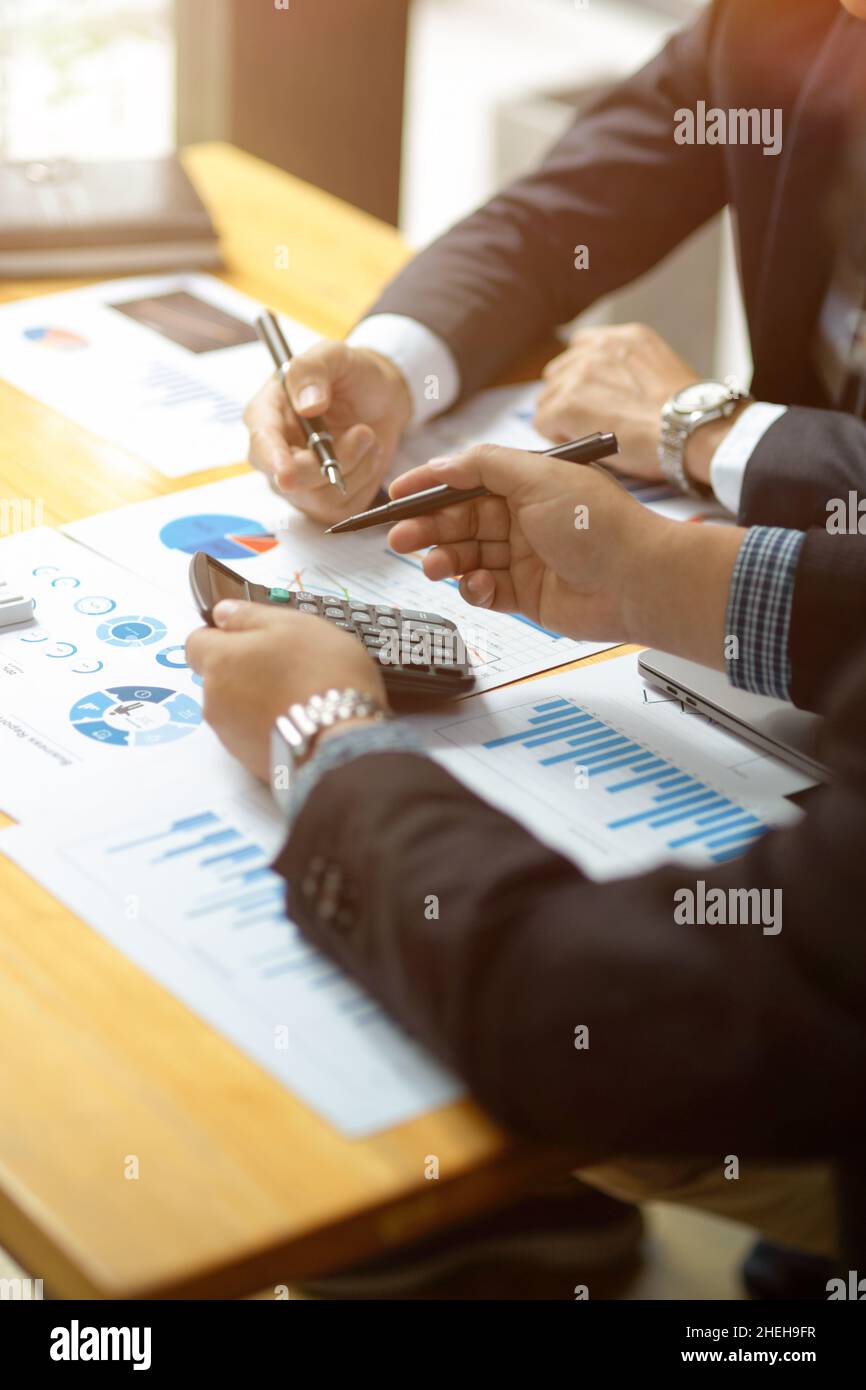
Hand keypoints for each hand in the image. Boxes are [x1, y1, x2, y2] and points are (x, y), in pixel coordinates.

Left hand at [186, 601, 387, 781]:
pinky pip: (252, 735)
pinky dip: (268, 727)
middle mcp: (213, 700)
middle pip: (218, 677)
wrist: (344, 744)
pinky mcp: (248, 761)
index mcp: (219, 661)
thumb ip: (250, 616)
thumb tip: (222, 613)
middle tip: (287, 667)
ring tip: (298, 699)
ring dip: (257, 700)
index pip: (196, 642)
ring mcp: (229, 735)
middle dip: (244, 670)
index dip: (223, 636)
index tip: (252, 638)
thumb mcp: (294, 625)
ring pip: (235, 707)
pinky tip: (299, 724)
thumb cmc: (323, 675)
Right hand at [244, 342, 411, 525]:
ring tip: (367, 434)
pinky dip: (364, 479)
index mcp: (267, 414)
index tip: (287, 474)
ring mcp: (299, 481)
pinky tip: (366, 455)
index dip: (274, 460)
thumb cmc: (352, 375)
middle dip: (331, 463)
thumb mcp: (335, 356)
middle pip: (290, 479)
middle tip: (364, 432)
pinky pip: (343, 506)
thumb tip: (307, 405)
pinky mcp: (324, 500)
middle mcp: (276, 452)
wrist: (382, 399)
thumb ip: (313, 370)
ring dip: (356, 465)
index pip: (262, 442)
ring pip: (321, 496)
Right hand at [388, 445, 744, 666]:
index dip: (429, 488)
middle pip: (460, 521)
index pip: (466, 481)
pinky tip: (481, 586)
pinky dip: (475, 589)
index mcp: (526, 483)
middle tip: (399, 538)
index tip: (395, 496)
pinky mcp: (527, 595)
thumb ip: (484, 465)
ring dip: (445, 560)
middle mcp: (523, 518)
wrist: (639, 581)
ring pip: (467, 557)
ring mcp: (524, 558)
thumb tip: (441, 464)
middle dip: (428, 528)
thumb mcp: (538, 475)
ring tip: (434, 566)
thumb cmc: (598, 523)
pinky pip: (485, 591)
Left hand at [534, 323, 698, 481]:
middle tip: (588, 424)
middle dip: (567, 398)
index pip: (581, 347)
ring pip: (547, 398)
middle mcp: (599, 348)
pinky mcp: (567, 403)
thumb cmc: (686, 416)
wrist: (691, 430)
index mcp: (625, 338)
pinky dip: (557, 436)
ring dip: (561, 419)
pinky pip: (543, 421)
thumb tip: (605, 393)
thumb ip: (629, 371)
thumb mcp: (661, 372)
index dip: (581, 378)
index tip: (591, 398)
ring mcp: (580, 373)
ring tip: (589, 436)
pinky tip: (582, 444)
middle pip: (557, 373)